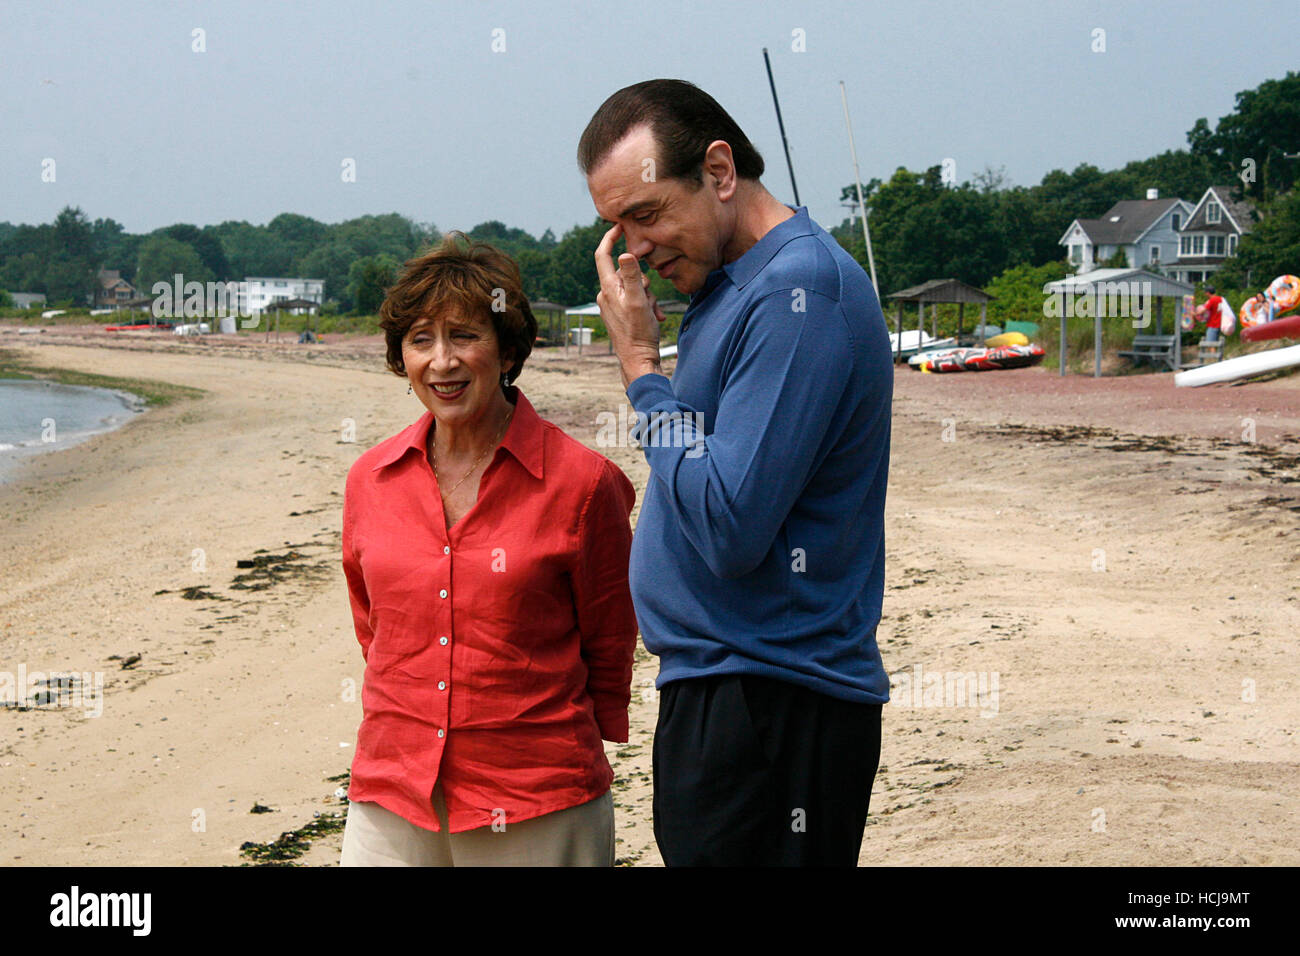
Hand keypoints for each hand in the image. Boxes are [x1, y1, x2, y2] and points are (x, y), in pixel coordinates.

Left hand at [595, 222, 662, 386]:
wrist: (638, 360)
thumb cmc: (638, 332)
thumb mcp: (638, 301)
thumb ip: (633, 276)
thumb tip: (624, 253)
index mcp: (607, 288)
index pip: (603, 255)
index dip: (610, 238)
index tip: (619, 226)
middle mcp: (606, 295)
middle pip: (626, 272)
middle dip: (643, 280)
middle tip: (650, 297)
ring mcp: (612, 305)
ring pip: (634, 286)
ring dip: (647, 296)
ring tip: (652, 312)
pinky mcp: (620, 314)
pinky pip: (635, 300)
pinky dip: (646, 306)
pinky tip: (654, 318)